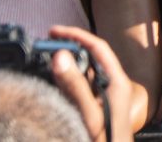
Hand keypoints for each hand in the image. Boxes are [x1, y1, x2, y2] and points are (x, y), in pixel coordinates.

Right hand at [43, 25, 141, 141]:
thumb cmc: (106, 141)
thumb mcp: (88, 114)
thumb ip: (75, 87)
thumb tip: (60, 56)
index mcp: (117, 82)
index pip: (98, 48)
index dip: (77, 36)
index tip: (54, 31)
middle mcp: (112, 86)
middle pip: (89, 59)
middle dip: (68, 49)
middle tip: (45, 44)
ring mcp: (103, 98)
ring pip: (83, 74)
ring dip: (65, 65)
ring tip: (44, 59)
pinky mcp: (95, 108)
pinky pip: (79, 88)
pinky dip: (65, 82)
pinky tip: (50, 82)